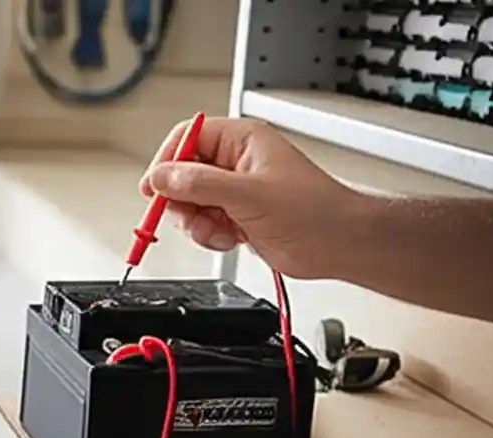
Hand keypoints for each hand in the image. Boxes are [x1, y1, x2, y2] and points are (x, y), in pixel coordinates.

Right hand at [138, 117, 365, 279]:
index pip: (187, 138)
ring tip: (219, 230)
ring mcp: (235, 190)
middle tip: (191, 216)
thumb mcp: (249, 194)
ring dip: (196, 223)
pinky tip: (230, 238)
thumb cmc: (314, 211)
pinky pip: (203, 223)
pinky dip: (209, 236)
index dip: (166, 161)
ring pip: (189, 203)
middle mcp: (235, 162)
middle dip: (182, 200)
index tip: (154, 187)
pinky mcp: (236, 216)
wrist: (338, 244)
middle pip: (182, 174)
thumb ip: (199, 183)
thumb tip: (162, 177)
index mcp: (241, 141)